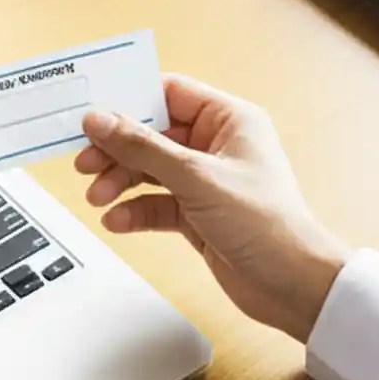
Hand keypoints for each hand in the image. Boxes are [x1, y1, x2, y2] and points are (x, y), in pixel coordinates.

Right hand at [76, 74, 351, 341]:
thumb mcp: (196, 178)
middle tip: (86, 164)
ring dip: (120, 182)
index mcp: (229, 121)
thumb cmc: (266, 225)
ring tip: (98, 197)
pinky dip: (134, 211)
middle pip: (151, 135)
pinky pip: (155, 204)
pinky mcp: (197, 215)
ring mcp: (205, 182)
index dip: (129, 102)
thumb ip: (143, 148)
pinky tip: (117, 221)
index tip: (93, 114)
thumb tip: (101, 119)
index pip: (169, 94)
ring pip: (149, 171)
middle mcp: (217, 146)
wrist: (292, 285)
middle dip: (116, 150)